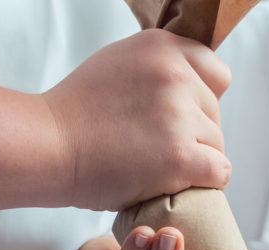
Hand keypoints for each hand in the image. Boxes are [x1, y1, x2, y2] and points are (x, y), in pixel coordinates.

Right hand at [43, 29, 231, 211]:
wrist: (47, 146)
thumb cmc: (77, 113)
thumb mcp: (121, 63)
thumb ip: (160, 67)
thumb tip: (195, 83)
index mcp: (163, 47)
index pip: (217, 73)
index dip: (201, 98)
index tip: (178, 114)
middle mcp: (176, 75)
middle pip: (216, 112)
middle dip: (194, 130)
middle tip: (153, 143)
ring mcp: (180, 115)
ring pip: (217, 143)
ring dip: (194, 158)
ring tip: (154, 163)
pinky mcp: (182, 156)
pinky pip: (220, 171)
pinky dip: (203, 183)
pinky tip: (176, 182)